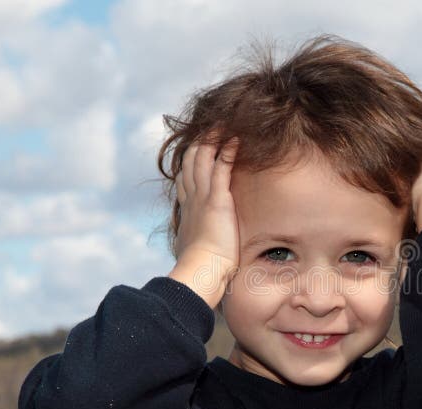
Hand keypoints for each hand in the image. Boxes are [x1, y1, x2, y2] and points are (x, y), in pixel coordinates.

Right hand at [169, 137, 239, 304]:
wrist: (201, 271)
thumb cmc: (201, 269)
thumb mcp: (193, 251)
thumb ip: (193, 243)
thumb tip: (191, 250)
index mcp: (186, 211)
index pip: (185, 178)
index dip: (191, 162)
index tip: (197, 150)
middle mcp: (191, 199)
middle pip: (191, 162)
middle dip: (199, 142)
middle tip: (209, 128)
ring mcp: (202, 197)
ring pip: (202, 158)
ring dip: (212, 139)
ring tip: (221, 124)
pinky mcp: (216, 200)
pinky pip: (221, 167)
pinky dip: (227, 151)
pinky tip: (235, 139)